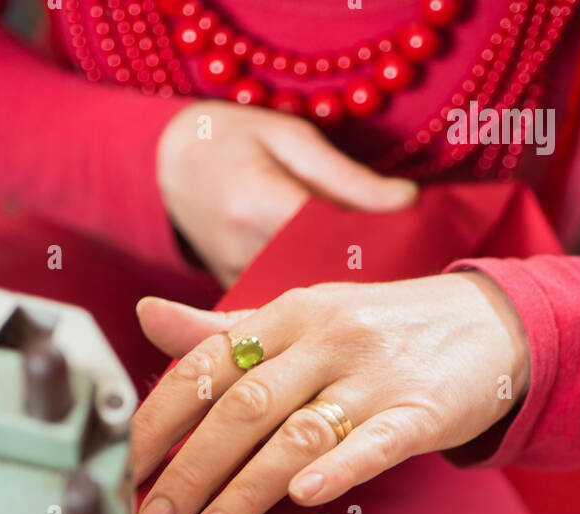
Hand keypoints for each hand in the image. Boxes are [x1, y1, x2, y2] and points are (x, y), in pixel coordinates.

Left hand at [131, 273, 530, 513]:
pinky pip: (375, 443)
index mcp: (289, 316)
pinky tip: (303, 498)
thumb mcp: (301, 319)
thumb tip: (146, 318)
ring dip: (244, 491)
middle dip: (191, 469)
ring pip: (298, 434)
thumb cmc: (380, 332)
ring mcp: (375, 377)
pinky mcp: (421, 412)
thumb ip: (225, 332)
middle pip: (244, 407)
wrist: (490, 324)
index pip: (209, 367)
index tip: (125, 467)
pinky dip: (337, 469)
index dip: (161, 421)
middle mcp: (326, 341)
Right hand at [157, 101, 417, 286]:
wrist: (168, 166)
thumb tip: (407, 201)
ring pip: (304, 301)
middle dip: (361, 276)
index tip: (410, 245)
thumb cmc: (233, 140)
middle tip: (401, 272)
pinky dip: (312, 300)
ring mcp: (236, 282)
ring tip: (373, 283)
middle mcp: (243, 254)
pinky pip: (284, 308)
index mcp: (257, 206)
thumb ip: (347, 177)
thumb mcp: (291, 138)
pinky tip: (337, 292)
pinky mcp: (236, 298)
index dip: (375, 245)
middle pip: (322, 279)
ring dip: (339, 293)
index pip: (333, 241)